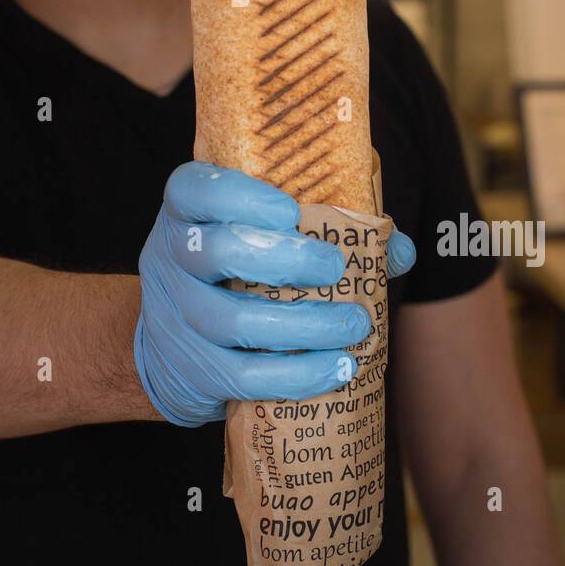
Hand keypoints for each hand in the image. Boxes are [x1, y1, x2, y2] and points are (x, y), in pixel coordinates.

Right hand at [134, 161, 415, 427]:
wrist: (167, 347)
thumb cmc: (232, 274)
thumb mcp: (256, 237)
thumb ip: (325, 230)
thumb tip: (397, 248)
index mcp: (187, 211)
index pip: (194, 189)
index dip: (239, 197)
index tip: (291, 211)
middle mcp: (171, 257)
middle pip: (215, 251)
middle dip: (284, 259)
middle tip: (334, 268)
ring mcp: (176, 316)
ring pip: (233, 320)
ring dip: (304, 326)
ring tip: (355, 325)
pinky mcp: (191, 370)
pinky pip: (243, 377)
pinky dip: (297, 375)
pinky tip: (338, 369)